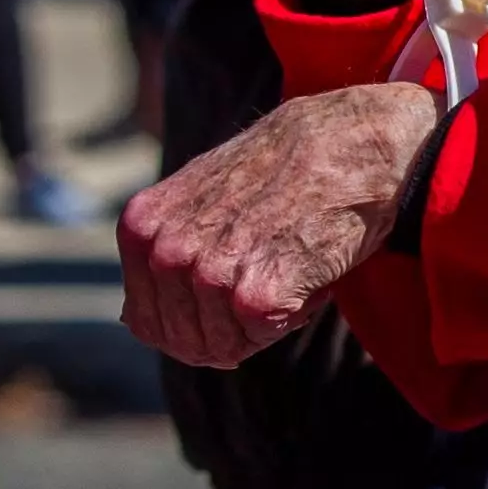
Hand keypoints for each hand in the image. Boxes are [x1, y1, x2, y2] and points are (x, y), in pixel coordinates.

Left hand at [118, 82, 444, 367]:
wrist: (354, 142)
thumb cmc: (285, 165)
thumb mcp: (201, 191)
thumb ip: (166, 246)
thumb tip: (133, 317)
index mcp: (142, 226)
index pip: (146, 322)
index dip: (191, 324)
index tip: (227, 297)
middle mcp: (167, 251)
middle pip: (184, 342)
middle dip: (225, 330)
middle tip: (266, 276)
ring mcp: (209, 275)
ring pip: (223, 346)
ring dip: (262, 319)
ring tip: (286, 260)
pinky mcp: (255, 296)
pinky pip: (262, 337)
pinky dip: (292, 315)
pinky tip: (306, 268)